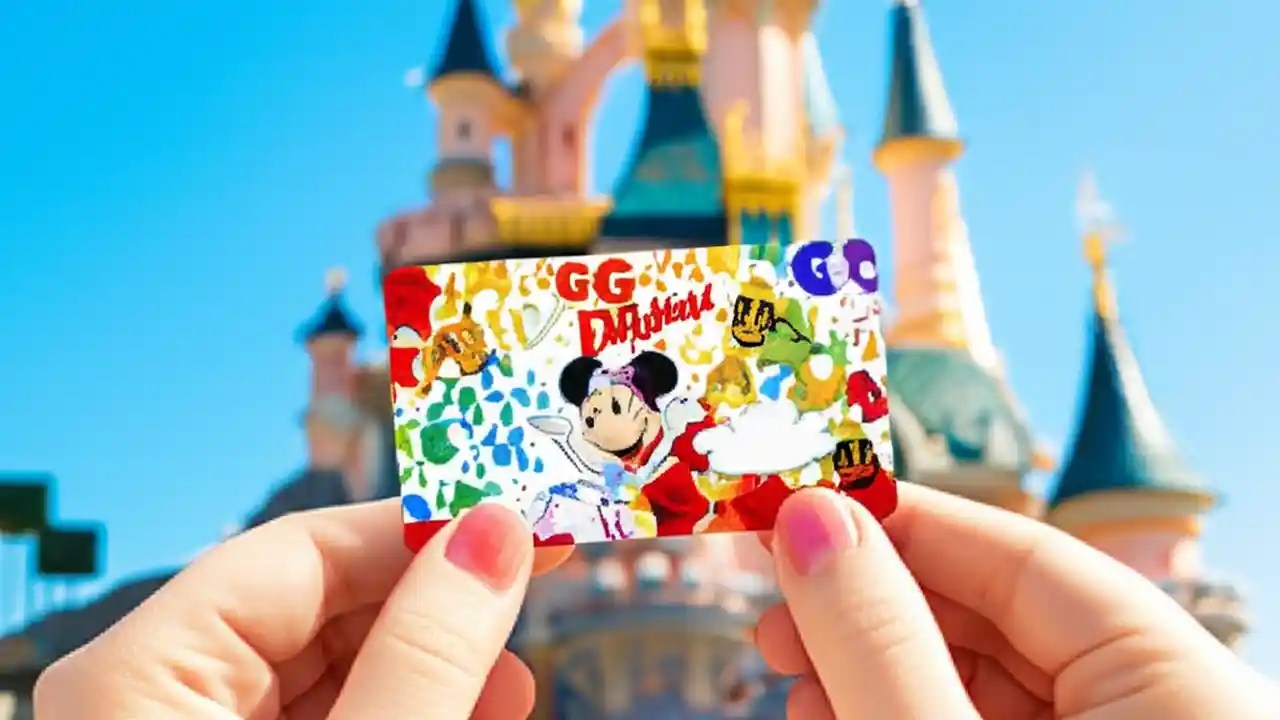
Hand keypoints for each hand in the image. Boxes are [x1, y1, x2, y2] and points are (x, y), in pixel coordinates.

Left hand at [34, 501, 570, 718]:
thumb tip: (499, 531)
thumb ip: (425, 656)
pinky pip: (326, 718)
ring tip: (516, 664)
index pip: (299, 553)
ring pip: (329, 666)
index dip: (423, 531)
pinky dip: (407, 706)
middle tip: (537, 575)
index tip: (526, 516)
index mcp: (138, 676)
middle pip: (317, 605)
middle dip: (437, 597)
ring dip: (434, 658)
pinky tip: (477, 705)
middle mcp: (150, 696)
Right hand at [755, 485, 1277, 718]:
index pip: (1026, 556)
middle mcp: (1166, 711)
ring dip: (873, 660)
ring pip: (984, 673)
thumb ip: (880, 643)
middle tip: (775, 601)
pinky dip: (904, 706)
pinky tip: (834, 711)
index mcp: (1183, 689)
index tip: (798, 506)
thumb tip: (808, 520)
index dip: (901, 520)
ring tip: (790, 674)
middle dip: (870, 601)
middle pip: (999, 612)